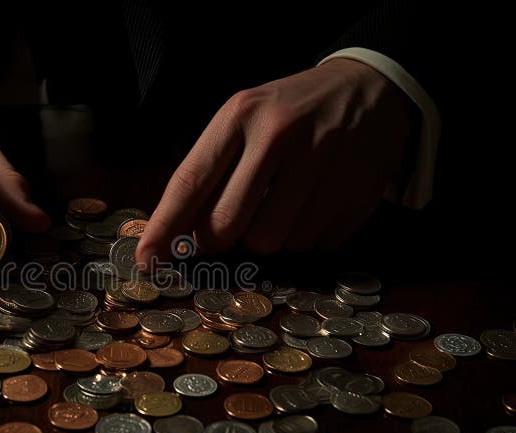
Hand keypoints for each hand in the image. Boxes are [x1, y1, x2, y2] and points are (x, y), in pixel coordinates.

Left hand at [136, 58, 411, 267]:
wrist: (370, 89)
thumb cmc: (290, 112)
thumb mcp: (244, 120)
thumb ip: (212, 171)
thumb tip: (179, 237)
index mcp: (242, 114)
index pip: (190, 182)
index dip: (163, 229)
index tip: (145, 261)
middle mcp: (281, 135)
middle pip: (227, 226)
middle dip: (222, 239)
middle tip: (230, 228)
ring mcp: (324, 163)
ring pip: (271, 243)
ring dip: (269, 239)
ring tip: (283, 205)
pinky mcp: (358, 191)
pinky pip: (313, 246)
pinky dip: (306, 238)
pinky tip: (315, 205)